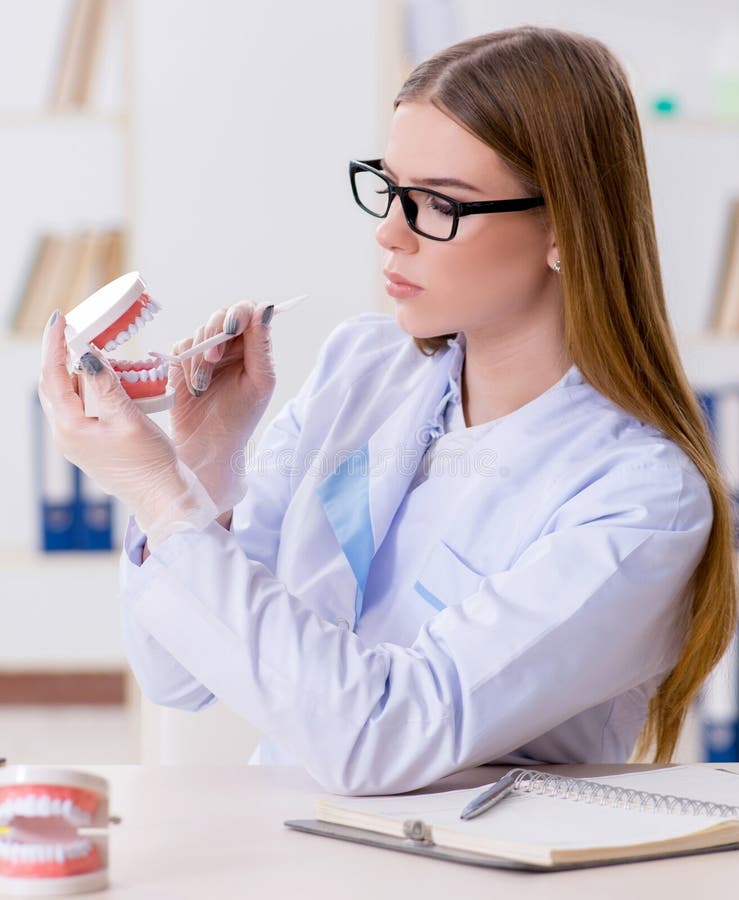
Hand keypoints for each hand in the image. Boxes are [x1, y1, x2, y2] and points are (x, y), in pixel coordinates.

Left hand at [38, 311, 217, 548]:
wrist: (165, 499)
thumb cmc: (151, 464)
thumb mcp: (129, 418)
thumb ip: (106, 385)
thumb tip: (86, 354)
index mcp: (70, 429)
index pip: (53, 377)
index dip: (55, 345)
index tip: (61, 319)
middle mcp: (67, 436)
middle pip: (55, 385)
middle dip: (63, 354)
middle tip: (77, 328)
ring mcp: (79, 442)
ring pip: (70, 397)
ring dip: (80, 371)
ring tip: (96, 347)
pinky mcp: (94, 445)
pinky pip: (84, 409)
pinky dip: (92, 388)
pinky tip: (110, 377)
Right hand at [168, 301, 275, 513]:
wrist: (206, 445)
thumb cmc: (239, 418)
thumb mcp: (258, 382)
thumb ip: (261, 346)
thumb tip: (265, 308)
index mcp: (254, 347)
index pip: (249, 312)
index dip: (240, 313)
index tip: (233, 327)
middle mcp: (231, 345)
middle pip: (222, 315)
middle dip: (216, 335)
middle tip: (214, 359)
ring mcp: (206, 351)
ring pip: (200, 331)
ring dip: (201, 358)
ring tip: (204, 387)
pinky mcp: (183, 360)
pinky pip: (181, 346)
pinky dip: (186, 366)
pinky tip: (193, 388)